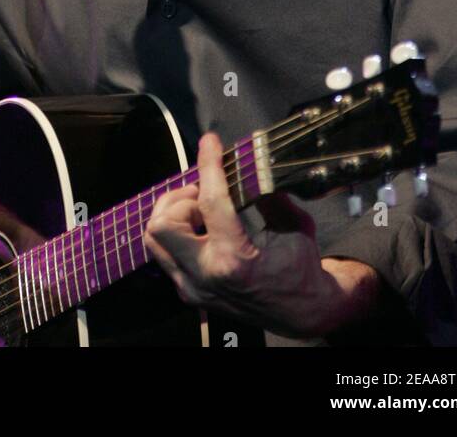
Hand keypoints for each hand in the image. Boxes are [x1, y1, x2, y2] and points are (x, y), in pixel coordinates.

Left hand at [143, 131, 376, 339]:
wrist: (302, 314)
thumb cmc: (301, 270)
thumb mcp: (294, 226)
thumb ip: (270, 195)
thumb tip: (253, 164)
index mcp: (235, 259)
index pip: (210, 201)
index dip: (209, 164)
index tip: (210, 141)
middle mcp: (206, 276)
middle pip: (163, 224)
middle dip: (180, 199)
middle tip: (203, 192)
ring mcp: (193, 288)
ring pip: (155, 239)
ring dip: (174, 214)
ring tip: (200, 210)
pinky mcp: (188, 293)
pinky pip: (164, 253)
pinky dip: (176, 232)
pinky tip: (200, 227)